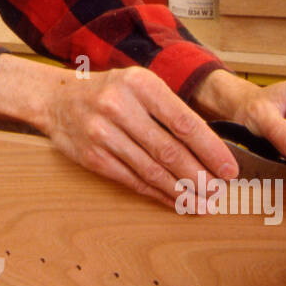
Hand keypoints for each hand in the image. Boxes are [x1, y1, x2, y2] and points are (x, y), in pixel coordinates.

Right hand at [34, 66, 238, 207]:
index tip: (228, 169)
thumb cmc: (109, 91)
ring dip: (181, 190)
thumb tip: (210, 147)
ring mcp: (102, 133)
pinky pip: (132, 180)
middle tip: (217, 191)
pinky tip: (174, 200)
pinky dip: (157, 193)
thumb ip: (170, 109)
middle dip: (198, 175)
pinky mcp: (93, 157)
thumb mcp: (140, 84)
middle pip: (168, 150)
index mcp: (139, 83)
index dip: (210, 149)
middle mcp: (119, 106)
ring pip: (151, 169)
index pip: (183, 122)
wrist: (57, 100)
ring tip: (202, 203)